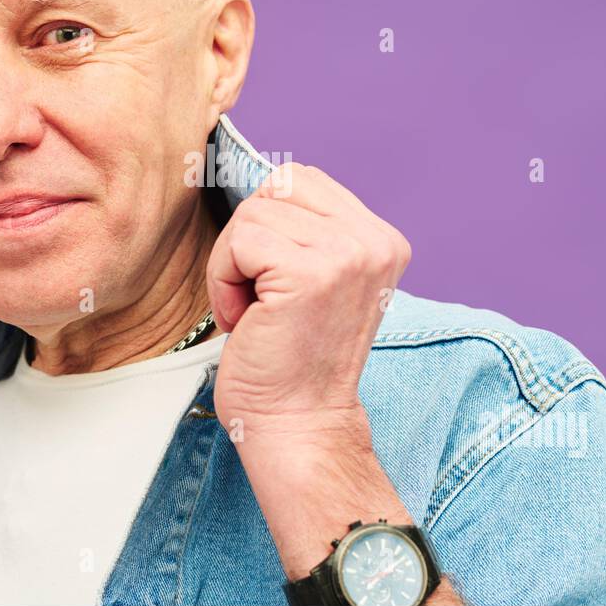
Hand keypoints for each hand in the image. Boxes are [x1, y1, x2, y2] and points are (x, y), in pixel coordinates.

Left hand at [205, 162, 410, 444]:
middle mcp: (374, 241)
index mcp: (381, 239)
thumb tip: (260, 180)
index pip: (300, 180)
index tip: (274, 282)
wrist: (298, 425)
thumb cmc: (290, 360)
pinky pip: (238, 242)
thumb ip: (307, 230)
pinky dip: (224, 281)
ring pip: (251, 214)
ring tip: (257, 313)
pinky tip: (246, 320)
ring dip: (233, 266)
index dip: (267, 225)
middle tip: (260, 298)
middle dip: (248, 240)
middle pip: (275, 187)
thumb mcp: (316, 279)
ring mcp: (347, 255)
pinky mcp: (310, 274)